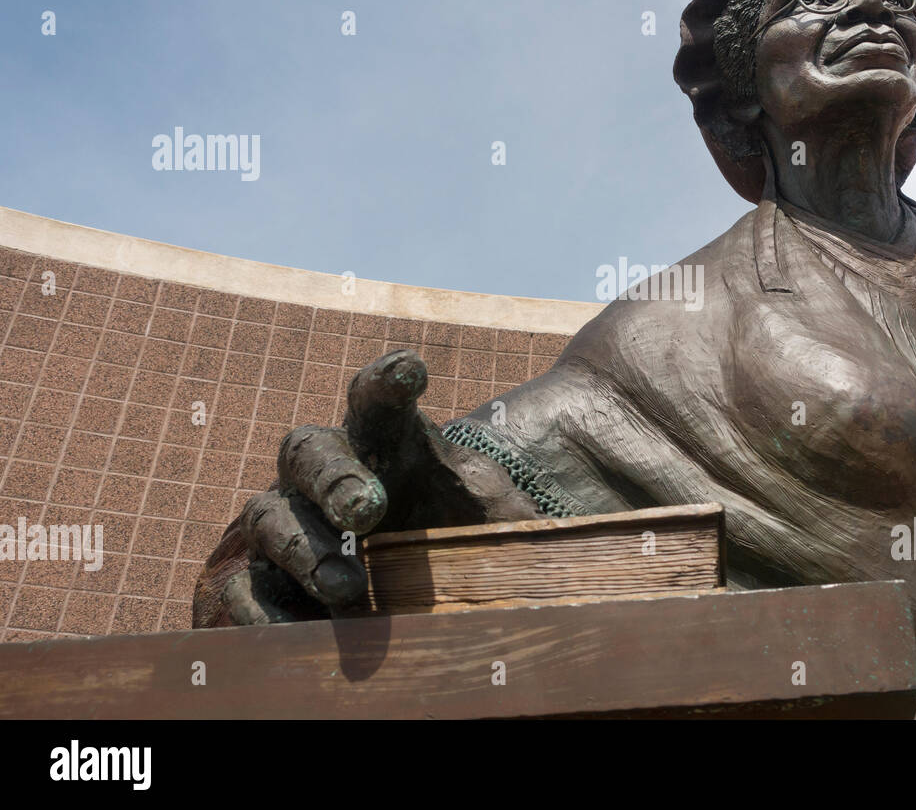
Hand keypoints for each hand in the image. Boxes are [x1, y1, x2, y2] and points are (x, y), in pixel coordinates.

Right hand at [193, 349, 541, 626]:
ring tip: (348, 587)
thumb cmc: (466, 567)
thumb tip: (592, 541)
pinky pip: (236, 589)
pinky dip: (257, 610)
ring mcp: (283, 530)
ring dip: (304, 548)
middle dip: (336, 475)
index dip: (388, 381)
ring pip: (267, 517)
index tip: (412, 368)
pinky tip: (294, 633)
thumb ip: (523, 528)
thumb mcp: (505, 542)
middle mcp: (326, 479)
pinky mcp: (254, 587)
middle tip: (368, 508)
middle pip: (309, 451)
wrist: (420, 624)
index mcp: (388, 450)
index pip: (380, 402)